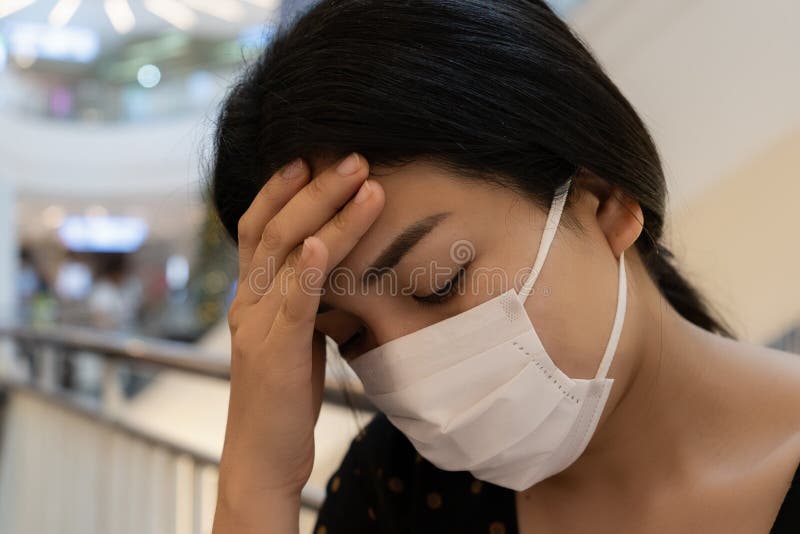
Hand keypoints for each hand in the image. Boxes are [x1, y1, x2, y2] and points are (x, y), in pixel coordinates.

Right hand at [214, 152, 383, 527]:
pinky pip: (291, 304)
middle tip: (352, 156)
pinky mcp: (274, 354)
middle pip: (274, 229)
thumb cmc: (286, 392)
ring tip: (363, 181)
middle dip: (313, 188)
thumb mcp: (295, 334)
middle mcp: (247, 301)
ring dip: (327, 215)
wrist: (264, 453)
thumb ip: (304, 297)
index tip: (309, 158)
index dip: (279, 190)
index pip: (258, 227)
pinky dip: (308, 270)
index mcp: (251, 295)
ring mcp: (256, 326)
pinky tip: (326, 243)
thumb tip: (334, 262)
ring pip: (288, 255)